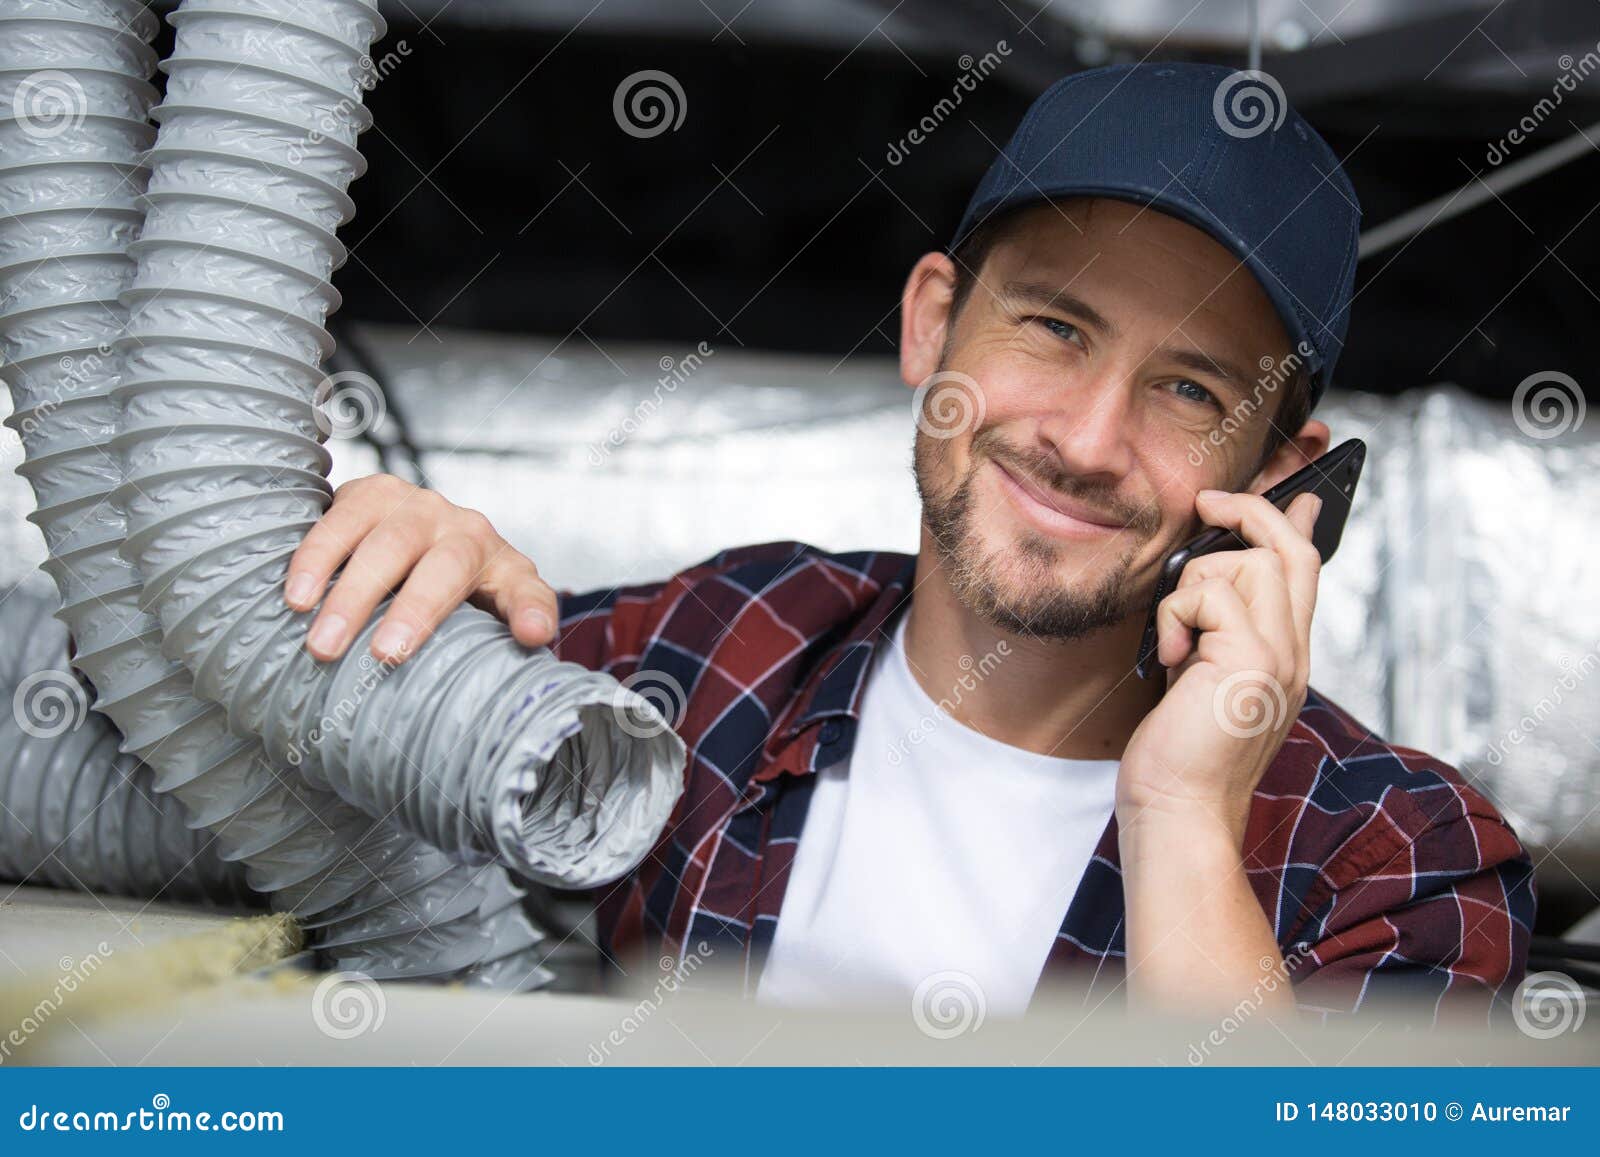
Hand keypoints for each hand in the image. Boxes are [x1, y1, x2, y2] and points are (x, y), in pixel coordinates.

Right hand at [284, 473, 556, 663]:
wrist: (414, 534)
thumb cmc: (459, 584)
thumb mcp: (501, 600)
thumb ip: (523, 616)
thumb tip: (537, 635)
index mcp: (498, 557)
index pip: (522, 585)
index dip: (526, 609)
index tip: (529, 636)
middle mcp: (456, 524)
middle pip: (440, 564)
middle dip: (411, 610)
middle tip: (384, 656)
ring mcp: (408, 504)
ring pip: (381, 541)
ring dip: (348, 590)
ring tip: (323, 640)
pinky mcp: (364, 494)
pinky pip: (337, 523)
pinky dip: (314, 561)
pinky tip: (296, 597)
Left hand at [1117, 488, 1323, 844]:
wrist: (1178, 812)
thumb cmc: (1177, 755)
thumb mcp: (1202, 681)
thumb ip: (1215, 636)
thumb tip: (1206, 586)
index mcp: (1285, 658)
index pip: (1305, 575)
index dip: (1298, 527)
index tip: (1299, 495)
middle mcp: (1293, 654)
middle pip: (1289, 551)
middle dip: (1249, 513)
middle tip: (1209, 503)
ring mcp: (1279, 656)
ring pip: (1248, 564)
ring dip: (1192, 587)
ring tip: (1175, 641)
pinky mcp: (1250, 661)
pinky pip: (1209, 594)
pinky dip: (1176, 616)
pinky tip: (1170, 659)